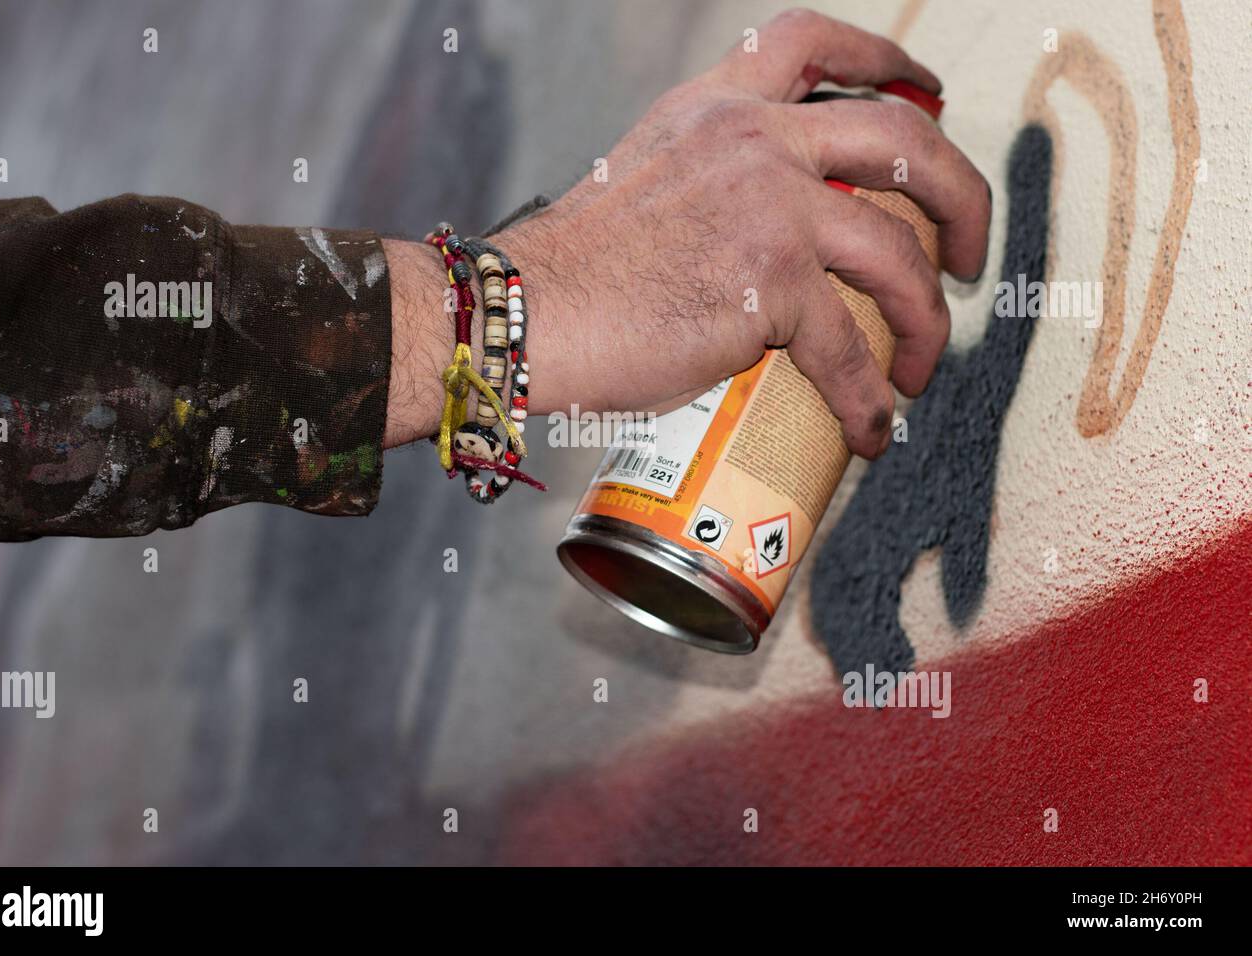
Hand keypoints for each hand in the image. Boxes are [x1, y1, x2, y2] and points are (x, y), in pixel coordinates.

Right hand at [388, 8, 990, 458]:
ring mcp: (769, 206)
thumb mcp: (644, 179)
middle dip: (961, 198)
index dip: (890, 64)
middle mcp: (752, 139)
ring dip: (928, 319)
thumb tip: (759, 230)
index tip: (927, 96)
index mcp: (717, 108)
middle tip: (967, 253)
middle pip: (903, 140)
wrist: (524, 312)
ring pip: (897, 254)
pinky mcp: (768, 284)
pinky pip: (850, 347)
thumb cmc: (572, 270)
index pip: (814, 44)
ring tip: (923, 365)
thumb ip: (710, 178)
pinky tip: (872, 426)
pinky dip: (869, 397)